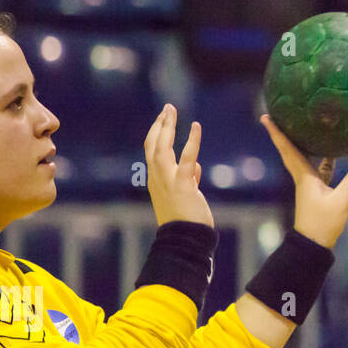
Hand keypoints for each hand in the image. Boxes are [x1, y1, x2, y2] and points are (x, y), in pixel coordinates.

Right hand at [144, 103, 212, 227]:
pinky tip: (196, 126)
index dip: (156, 134)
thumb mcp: (184, 196)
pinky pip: (187, 157)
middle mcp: (157, 178)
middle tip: (168, 108)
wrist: (184, 239)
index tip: (163, 119)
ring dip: (167, 126)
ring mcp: (167, 180)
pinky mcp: (182, 184)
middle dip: (159, 124)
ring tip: (172, 110)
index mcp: (156, 181)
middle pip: (153, 145)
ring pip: (162, 147)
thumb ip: (187, 180)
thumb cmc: (186, 220)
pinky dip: (192, 140)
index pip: (152, 152)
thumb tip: (194, 169)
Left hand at [259, 114, 347, 248]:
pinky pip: (316, 167)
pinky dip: (320, 157)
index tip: (266, 117)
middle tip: (274, 115)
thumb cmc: (323, 223)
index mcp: (304, 177)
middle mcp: (302, 177)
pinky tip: (331, 151)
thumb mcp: (341, 200)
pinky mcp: (316, 189)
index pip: (287, 150)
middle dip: (281, 132)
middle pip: (289, 150)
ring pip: (301, 157)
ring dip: (298, 143)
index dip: (277, 133)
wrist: (313, 243)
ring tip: (300, 127)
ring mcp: (308, 183)